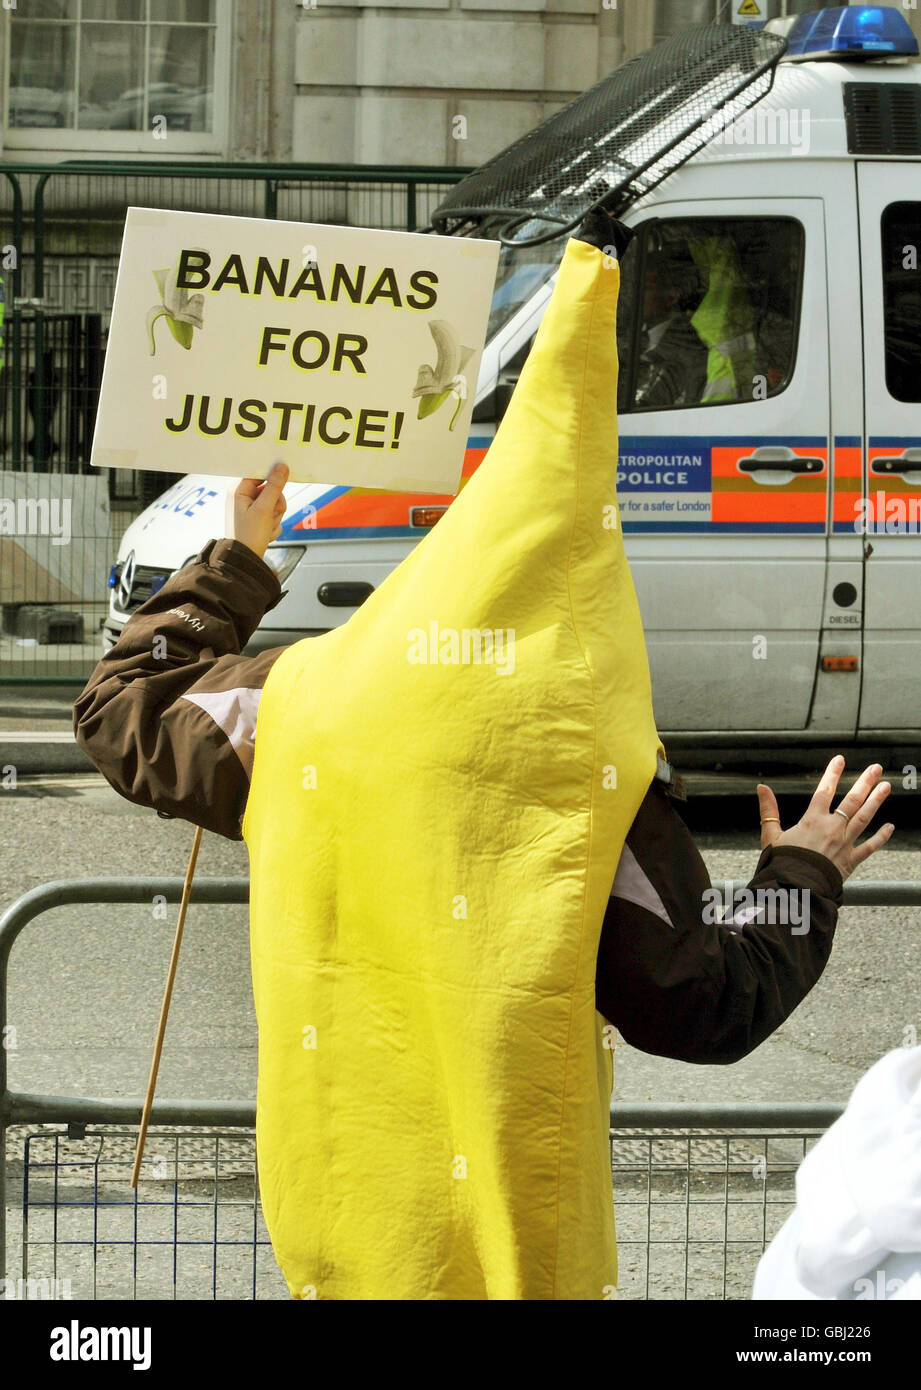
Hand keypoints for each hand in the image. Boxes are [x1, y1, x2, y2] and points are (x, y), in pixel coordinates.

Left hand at [229, 461, 288, 558]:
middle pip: (270, 489)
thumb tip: (281, 467)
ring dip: (275, 516)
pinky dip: (273, 524)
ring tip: (266, 527)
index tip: (283, 479)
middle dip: (275, 504)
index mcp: (238, 490)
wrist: (246, 560)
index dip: (272, 476)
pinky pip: (273, 515)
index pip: (259, 473)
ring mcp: (251, 509)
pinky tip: (266, 532)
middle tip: (270, 514)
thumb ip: (274, 486)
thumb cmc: (248, 536)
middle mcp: (243, 498)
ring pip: (275, 503)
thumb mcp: (264, 509)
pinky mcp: (258, 519)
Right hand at [757, 755, 893, 882]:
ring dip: (876, 801)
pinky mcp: (850, 861)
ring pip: (864, 818)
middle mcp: (831, 828)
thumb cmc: (780, 863)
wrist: (794, 888)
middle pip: (852, 800)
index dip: (833, 773)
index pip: (825, 790)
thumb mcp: (770, 835)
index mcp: (812, 820)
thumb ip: (768, 810)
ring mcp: (844, 843)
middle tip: (876, 768)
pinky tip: (890, 827)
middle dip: (865, 782)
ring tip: (887, 786)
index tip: (840, 759)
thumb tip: (761, 787)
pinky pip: (869, 847)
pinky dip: (881, 837)